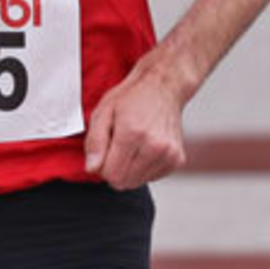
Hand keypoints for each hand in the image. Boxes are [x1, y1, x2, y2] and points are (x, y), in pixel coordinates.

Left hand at [84, 60, 187, 187]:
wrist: (164, 86)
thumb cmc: (132, 97)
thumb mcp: (103, 112)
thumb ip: (94, 143)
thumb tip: (92, 168)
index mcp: (133, 134)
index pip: (111, 174)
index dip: (103, 166)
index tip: (106, 150)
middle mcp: (155, 147)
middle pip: (124, 182)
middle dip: (115, 169)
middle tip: (118, 147)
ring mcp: (169, 154)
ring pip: (137, 182)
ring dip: (130, 168)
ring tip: (132, 145)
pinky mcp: (177, 159)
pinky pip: (151, 177)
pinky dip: (144, 168)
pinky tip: (144, 148)